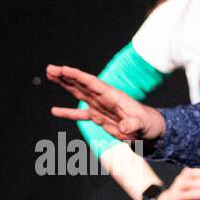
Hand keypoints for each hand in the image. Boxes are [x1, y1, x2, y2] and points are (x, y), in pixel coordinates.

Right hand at [46, 64, 165, 140]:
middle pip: (82, 84)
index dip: (77, 76)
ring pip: (78, 92)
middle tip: (50, 69)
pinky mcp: (98, 117)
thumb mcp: (143, 124)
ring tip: (50, 75)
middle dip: (66, 76)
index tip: (64, 70)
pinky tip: (55, 111)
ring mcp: (100, 106)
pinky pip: (80, 114)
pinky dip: (68, 112)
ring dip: (64, 85)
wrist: (149, 130)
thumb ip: (133, 124)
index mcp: (113, 96)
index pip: (92, 83)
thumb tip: (125, 127)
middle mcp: (104, 98)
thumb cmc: (148, 124)